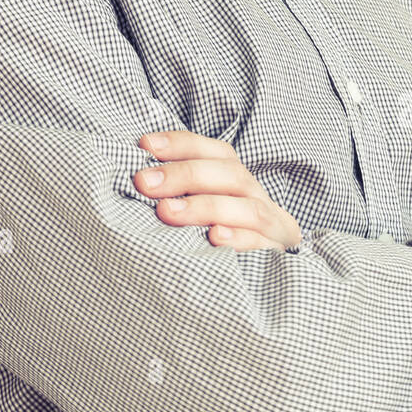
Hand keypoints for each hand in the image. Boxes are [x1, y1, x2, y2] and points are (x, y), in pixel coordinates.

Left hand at [133, 128, 302, 252]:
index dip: (180, 144)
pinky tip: (214, 238)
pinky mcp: (275, 254)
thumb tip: (136, 177)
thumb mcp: (202, 202)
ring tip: (167, 211)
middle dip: (184, 175)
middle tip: (144, 183)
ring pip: (247, 208)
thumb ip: (176, 189)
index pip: (214, 151)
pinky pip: (260, 244)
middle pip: (229, 174)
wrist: (274, 267)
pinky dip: (238, 239)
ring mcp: (270, 225)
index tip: (145, 145)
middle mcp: (254, 195)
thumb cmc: (221, 230)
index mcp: (236, 177)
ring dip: (205, 206)